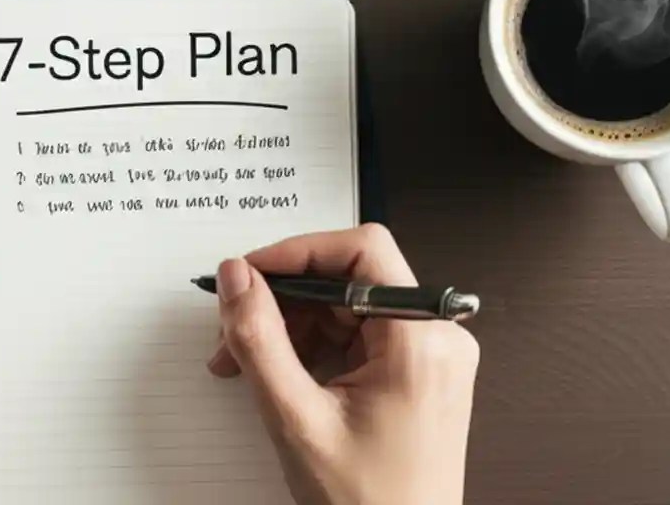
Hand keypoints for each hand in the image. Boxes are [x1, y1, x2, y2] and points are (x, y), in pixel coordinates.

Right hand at [208, 224, 478, 504]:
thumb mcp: (297, 419)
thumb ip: (260, 340)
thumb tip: (237, 278)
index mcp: (422, 341)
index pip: (362, 251)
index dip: (298, 252)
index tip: (250, 273)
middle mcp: (437, 338)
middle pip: (349, 277)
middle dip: (283, 298)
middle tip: (232, 328)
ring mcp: (428, 356)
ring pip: (346, 306)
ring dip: (289, 324)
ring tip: (243, 361)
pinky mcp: (413, 373)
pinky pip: (355, 335)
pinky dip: (309, 346)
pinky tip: (275, 372)